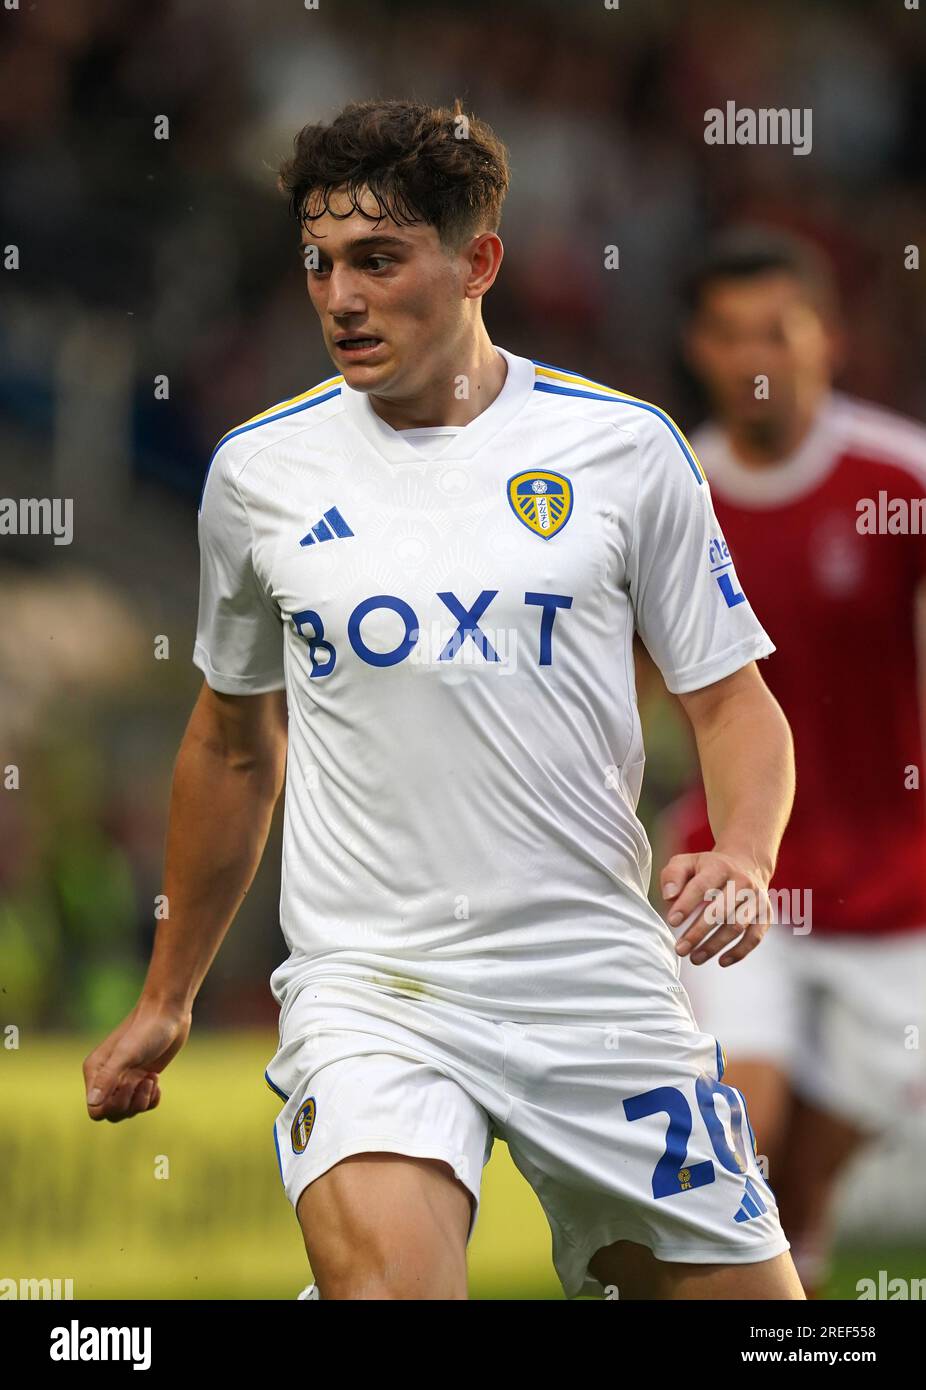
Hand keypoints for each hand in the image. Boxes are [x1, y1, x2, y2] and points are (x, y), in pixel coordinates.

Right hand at [83, 998, 191, 1121]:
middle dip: (130, 1104)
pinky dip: (151, 1098)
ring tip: (151, 1078)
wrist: (168, 1013)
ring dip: (142, 1099)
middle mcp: (107, 1078)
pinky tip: (156, 1080)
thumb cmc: (146, 1029)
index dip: (113, 1107)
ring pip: (129, 1110)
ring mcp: (125, 1079)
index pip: (95, 1109)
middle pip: (112, 1113)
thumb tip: (93, 1104)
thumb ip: (108, 1078)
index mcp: (95, 1072)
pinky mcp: (142, 1079)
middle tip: (143, 1081)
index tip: (128, 1085)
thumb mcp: (127, 1053)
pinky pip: (143, 1104)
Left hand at [660, 850, 772, 966]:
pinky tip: (721, 961)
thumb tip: (669, 897)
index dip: (686, 905)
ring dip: (714, 946)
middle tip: (680, 949)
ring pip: (736, 926)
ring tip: (694, 958)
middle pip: (720, 910)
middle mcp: (742, 882)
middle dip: (698, 932)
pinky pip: (755, 937)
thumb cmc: (708, 869)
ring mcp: (756, 899)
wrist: (746, 865)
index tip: (672, 922)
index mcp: (719, 867)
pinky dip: (739, 952)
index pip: (702, 886)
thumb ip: (672, 876)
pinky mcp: (765, 915)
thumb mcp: (687, 863)